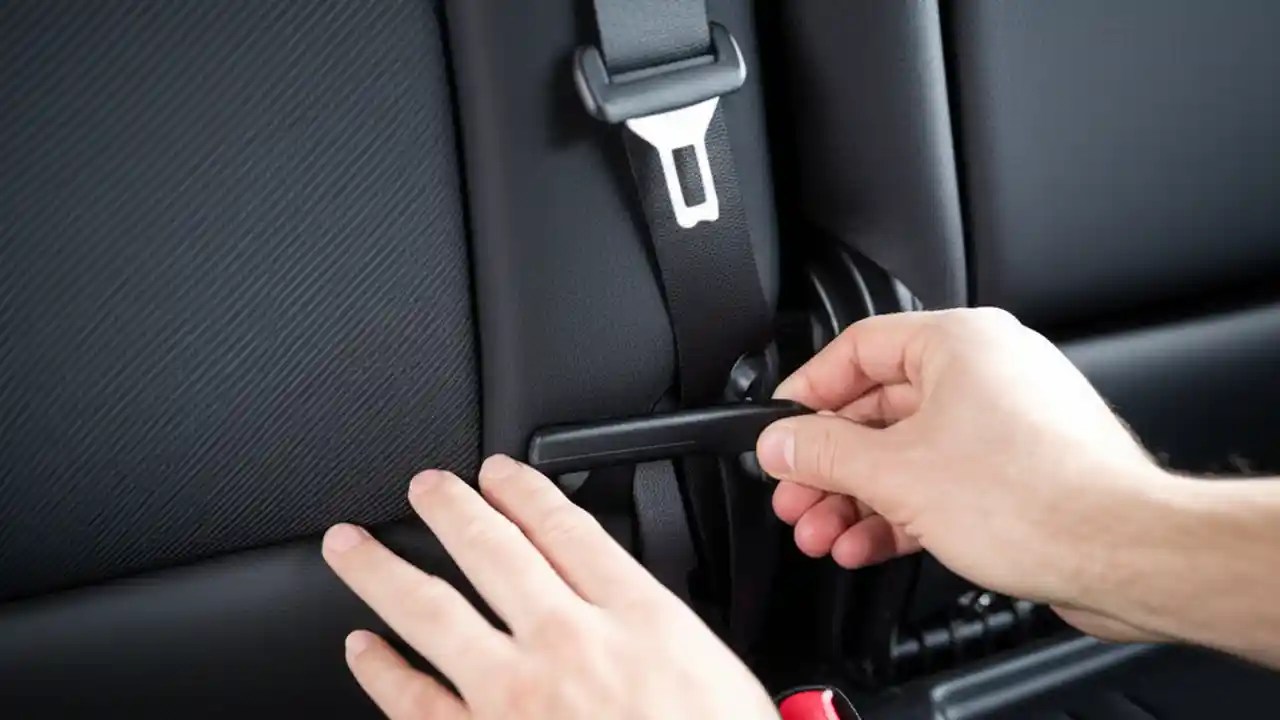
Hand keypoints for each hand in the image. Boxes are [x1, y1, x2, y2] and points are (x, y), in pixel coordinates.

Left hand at [322, 455, 776, 719]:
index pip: (566, 530)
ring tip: (350, 545)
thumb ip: (663, 634)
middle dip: (451, 508)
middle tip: (424, 487)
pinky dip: (381, 672)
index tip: (499, 473)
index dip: (524, 491)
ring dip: (382, 571)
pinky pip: (414, 703)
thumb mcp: (718, 675)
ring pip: (431, 611)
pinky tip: (361, 650)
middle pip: (493, 551)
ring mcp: (515, 696)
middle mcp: (568, 644)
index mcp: (637, 619)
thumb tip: (630, 612)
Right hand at [754, 309, 1170, 635]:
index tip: (780, 428)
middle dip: (829, 463)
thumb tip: (780, 442)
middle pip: (878, 408)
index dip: (808, 392)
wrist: (1124, 553)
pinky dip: (899, 511)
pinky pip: (940, 482)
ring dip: (856, 497)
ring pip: (907, 453)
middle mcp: (986, 372)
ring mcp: (1005, 422)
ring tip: (822, 532)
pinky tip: (866, 544)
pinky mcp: (1019, 471)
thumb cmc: (1038, 497)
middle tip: (795, 495)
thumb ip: (823, 453)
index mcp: (960, 342)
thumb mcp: (895, 473)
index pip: (857, 348)